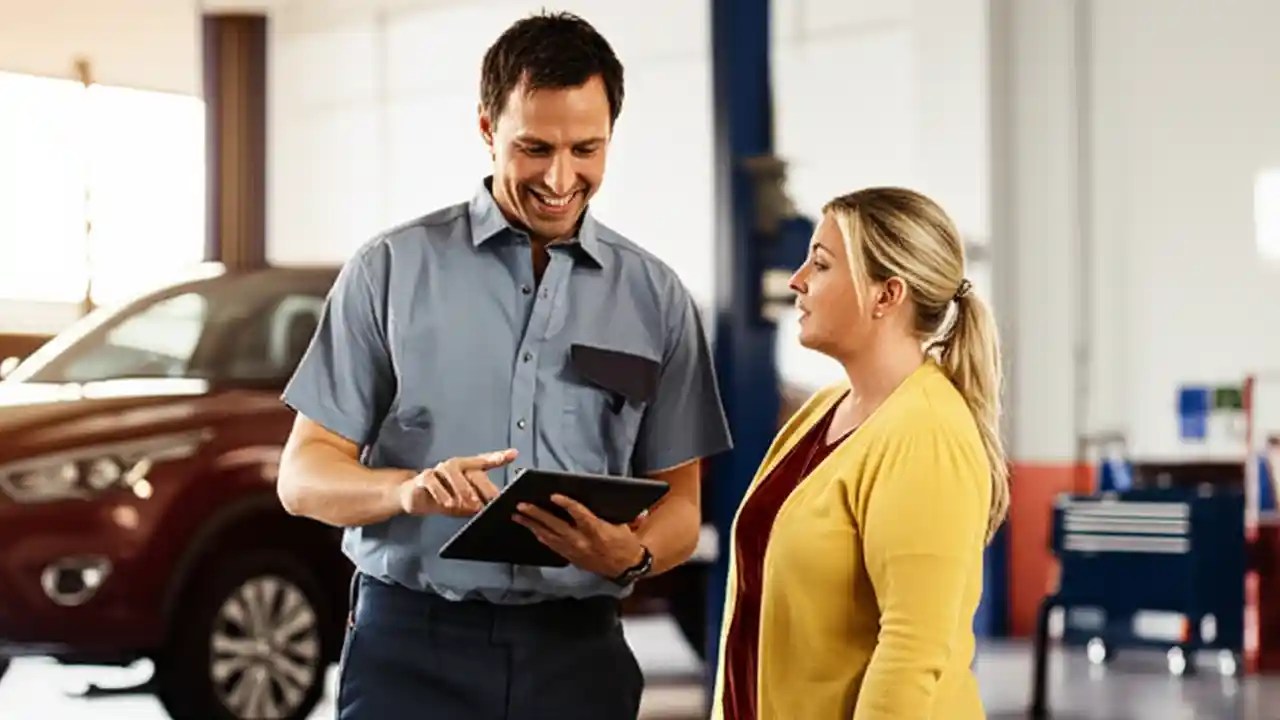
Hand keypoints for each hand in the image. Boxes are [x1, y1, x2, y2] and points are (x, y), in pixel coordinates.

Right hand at [398, 449, 517, 516]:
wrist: (414, 497)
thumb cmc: (442, 497)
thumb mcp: (463, 502)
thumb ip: (478, 502)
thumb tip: (494, 507)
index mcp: (467, 469)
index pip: (484, 462)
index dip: (498, 457)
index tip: (513, 455)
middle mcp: (455, 465)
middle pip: (471, 470)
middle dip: (482, 486)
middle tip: (488, 502)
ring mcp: (439, 469)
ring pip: (452, 473)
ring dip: (462, 490)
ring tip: (468, 506)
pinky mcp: (424, 477)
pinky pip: (433, 481)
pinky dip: (441, 493)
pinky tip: (447, 503)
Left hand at [513, 494, 645, 578]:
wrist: (625, 567)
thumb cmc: (624, 541)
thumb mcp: (620, 523)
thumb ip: (603, 513)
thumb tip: (592, 497)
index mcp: (596, 530)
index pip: (579, 514)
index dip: (566, 504)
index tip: (553, 495)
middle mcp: (581, 541)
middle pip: (555, 525)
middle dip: (537, 515)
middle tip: (521, 505)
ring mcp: (573, 550)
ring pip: (548, 536)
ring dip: (532, 525)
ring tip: (517, 515)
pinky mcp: (570, 557)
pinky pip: (551, 545)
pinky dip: (540, 535)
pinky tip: (531, 528)